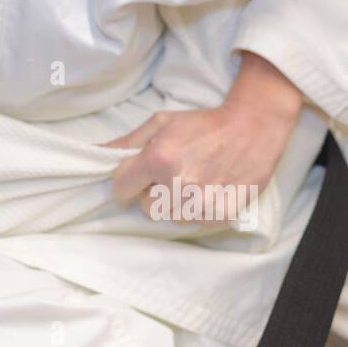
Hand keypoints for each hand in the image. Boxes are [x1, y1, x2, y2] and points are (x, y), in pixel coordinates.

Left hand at [102, 99, 299, 225]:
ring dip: (174, 203)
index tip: (136, 177)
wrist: (252, 128)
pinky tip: (207, 189)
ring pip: (169, 218)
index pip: (121, 188)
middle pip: (145, 207)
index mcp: (159, 159)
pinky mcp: (221, 214)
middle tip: (171, 174)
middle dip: (152, 193)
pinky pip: (194, 223)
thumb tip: (96, 154)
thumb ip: (126, 143)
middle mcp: (178, 184)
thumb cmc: (203, 124)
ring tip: (191, 181)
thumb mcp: (160, 123)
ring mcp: (201, 202)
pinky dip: (196, 210)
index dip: (127, 182)